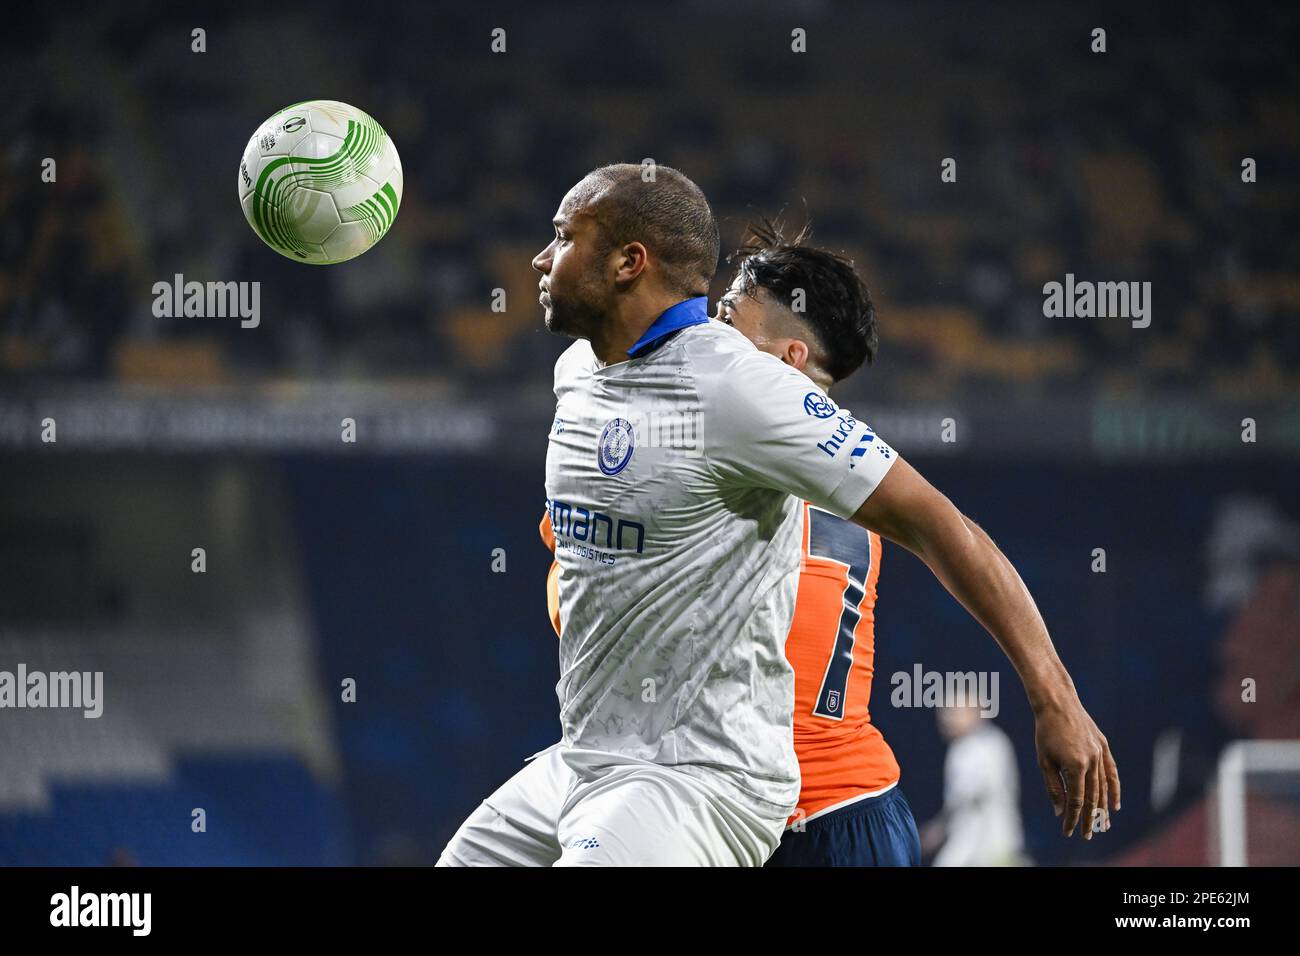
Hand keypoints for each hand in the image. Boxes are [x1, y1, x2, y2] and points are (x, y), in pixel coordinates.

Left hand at [1034, 700, 1119, 839]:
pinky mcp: (1104, 747)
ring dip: (1103, 809)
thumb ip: (1053, 787)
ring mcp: (1100, 754)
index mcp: (1075, 766)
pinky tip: (1114, 805)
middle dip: (1089, 818)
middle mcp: (1092, 761)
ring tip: (1103, 825)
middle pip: (1092, 797)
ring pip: (1103, 788)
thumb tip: (1061, 812)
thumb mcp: (1044, 761)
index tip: (1068, 831)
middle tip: (1086, 835)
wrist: (1058, 704)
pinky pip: (1112, 773)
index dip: (1072, 817)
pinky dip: (1114, 790)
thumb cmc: (1045, 733)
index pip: (1075, 800)